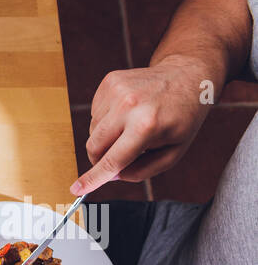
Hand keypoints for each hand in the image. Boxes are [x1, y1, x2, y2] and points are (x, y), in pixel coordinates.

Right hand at [70, 57, 210, 194]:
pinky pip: (95, 113)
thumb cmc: (183, 117)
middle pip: (94, 147)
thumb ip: (142, 171)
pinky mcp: (110, 82)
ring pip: (92, 131)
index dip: (93, 179)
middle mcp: (128, 106)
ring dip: (107, 136)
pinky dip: (107, 119)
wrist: (188, 75)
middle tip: (118, 156)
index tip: (77, 189)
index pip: (111, 160)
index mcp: (146, 126)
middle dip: (101, 158)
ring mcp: (117, 91)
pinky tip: (127, 112)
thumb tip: (112, 176)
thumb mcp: (174, 152)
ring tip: (131, 126)